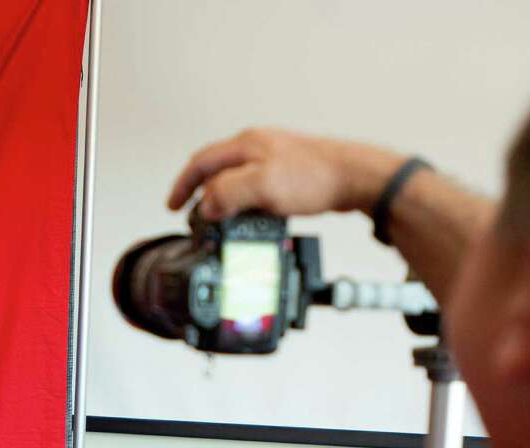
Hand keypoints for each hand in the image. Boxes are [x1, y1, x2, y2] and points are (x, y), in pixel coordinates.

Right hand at [168, 129, 403, 220]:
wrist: (356, 178)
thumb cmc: (315, 177)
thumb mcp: (262, 187)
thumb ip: (227, 194)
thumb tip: (205, 206)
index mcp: (246, 145)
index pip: (201, 163)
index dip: (182, 185)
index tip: (173, 205)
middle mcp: (258, 147)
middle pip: (216, 169)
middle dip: (200, 192)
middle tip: (193, 214)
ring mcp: (275, 158)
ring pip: (237, 179)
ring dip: (224, 199)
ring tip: (222, 220)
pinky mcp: (290, 173)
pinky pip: (257, 188)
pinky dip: (246, 203)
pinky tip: (255, 217)